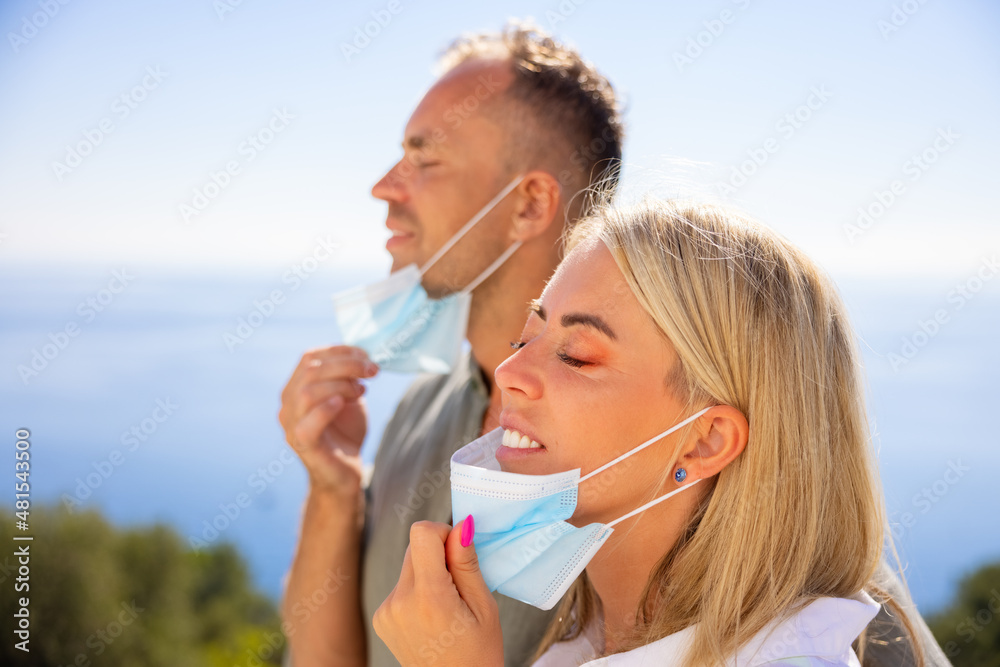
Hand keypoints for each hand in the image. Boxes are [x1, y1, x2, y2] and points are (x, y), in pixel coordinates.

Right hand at [279, 345, 377, 499]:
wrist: (346, 470)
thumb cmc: (346, 431)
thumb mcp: (349, 396)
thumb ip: (348, 376)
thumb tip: (361, 355)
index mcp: (296, 387)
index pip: (309, 357)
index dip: (340, 351)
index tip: (367, 356)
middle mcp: (287, 403)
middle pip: (310, 369)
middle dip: (347, 364)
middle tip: (372, 371)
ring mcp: (290, 424)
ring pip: (308, 391)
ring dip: (341, 385)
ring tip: (362, 391)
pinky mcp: (301, 444)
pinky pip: (307, 423)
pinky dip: (326, 409)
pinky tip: (343, 404)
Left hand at [373, 518, 502, 666]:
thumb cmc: (477, 655)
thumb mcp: (484, 608)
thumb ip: (467, 564)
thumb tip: (460, 526)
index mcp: (429, 598)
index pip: (421, 533)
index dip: (444, 532)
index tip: (459, 551)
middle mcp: (399, 601)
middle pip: (415, 547)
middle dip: (439, 555)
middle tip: (459, 585)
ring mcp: (386, 611)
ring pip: (409, 565)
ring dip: (428, 573)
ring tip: (447, 606)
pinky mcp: (381, 618)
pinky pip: (401, 585)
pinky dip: (417, 590)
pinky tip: (432, 616)